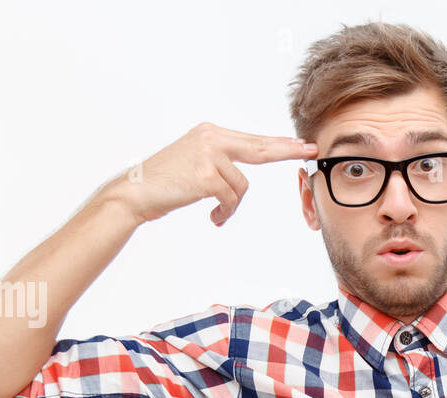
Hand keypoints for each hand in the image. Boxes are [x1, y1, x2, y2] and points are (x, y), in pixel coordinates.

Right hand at [111, 123, 317, 226]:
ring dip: (231, 205)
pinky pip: (230, 199)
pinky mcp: (206, 174)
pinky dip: (224, 212)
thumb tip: (243, 172)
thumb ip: (220, 161)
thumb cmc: (165, 183)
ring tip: (215, 211)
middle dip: (287, 150)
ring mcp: (208, 154)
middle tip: (310, 149)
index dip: (279, 143)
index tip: (301, 143)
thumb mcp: (195, 163)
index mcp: (210, 133)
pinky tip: (212, 217)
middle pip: (260, 148)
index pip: (253, 140)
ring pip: (241, 186)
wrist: (136, 192)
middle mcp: (211, 137)